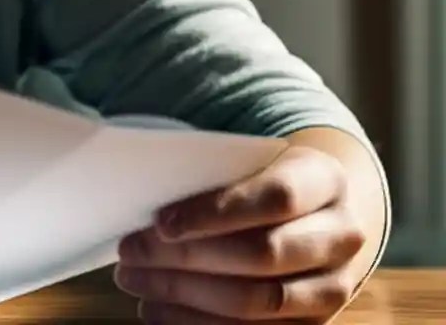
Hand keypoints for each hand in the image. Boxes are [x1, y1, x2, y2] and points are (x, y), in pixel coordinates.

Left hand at [114, 145, 367, 323]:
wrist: (316, 217)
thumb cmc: (260, 183)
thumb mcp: (247, 163)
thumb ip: (210, 178)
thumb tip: (146, 213)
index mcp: (325, 179)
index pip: (276, 197)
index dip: (215, 212)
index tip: (160, 222)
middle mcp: (343, 235)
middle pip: (263, 254)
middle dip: (186, 257)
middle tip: (130, 252)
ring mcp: (336, 286)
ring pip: (258, 301)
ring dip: (185, 294)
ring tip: (134, 279)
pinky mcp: (316, 323)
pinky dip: (197, 324)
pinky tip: (155, 310)